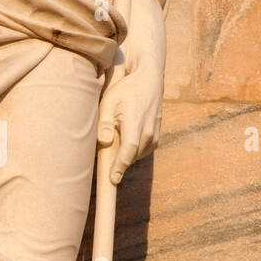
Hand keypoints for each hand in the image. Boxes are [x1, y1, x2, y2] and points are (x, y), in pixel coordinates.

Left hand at [97, 63, 162, 184]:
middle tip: (105, 165)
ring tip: (114, 146)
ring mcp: (155, 134)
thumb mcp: (109, 102)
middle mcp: (149, 131)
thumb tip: (104, 142)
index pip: (128, 151)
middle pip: (131, 157)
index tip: (113, 180)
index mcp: (135, 123)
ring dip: (126, 156)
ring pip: (137, 155)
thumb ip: (105, 124)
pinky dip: (133, 152)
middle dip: (118, 164)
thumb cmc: (125, 90)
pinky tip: (124, 143)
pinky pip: (143, 151)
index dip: (120, 167)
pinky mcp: (156, 136)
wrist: (148, 80)